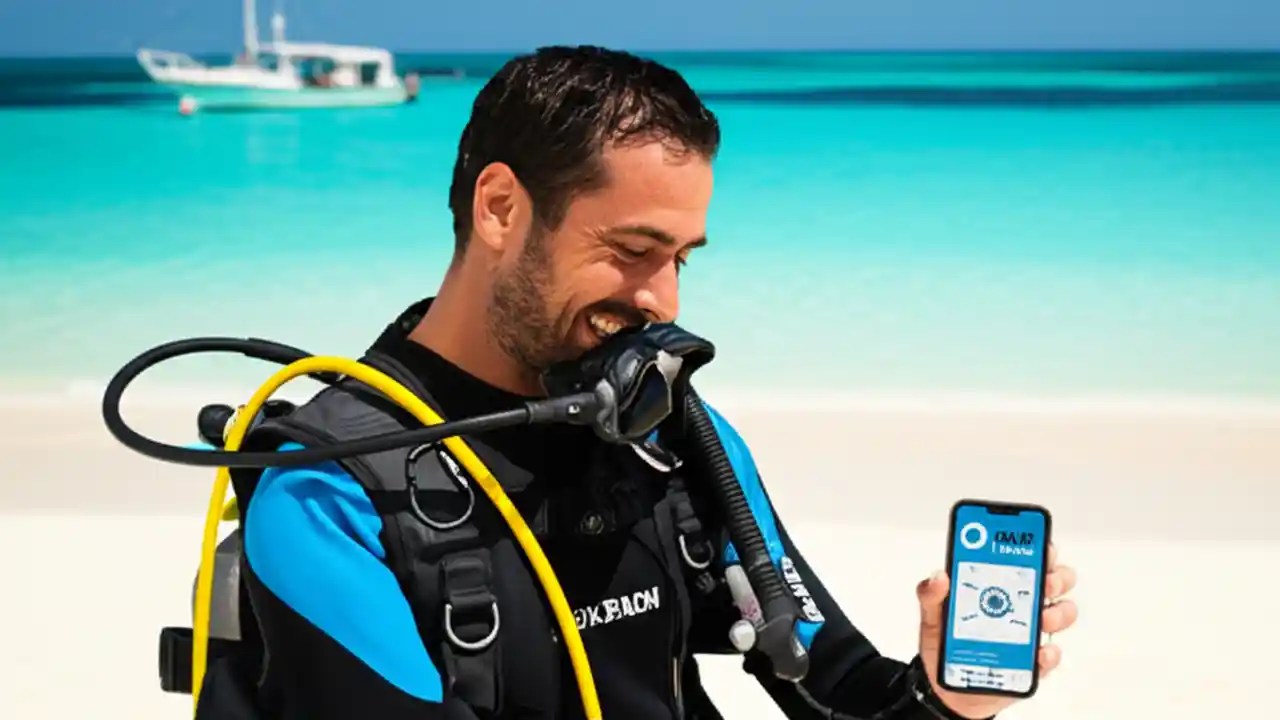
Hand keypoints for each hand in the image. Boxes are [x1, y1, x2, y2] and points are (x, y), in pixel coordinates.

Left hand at [915, 543, 1078, 718]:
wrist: (945, 687)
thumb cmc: (943, 642)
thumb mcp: (932, 614)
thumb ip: (931, 593)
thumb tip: (939, 576)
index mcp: (998, 585)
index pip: (1026, 559)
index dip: (1040, 548)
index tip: (1042, 545)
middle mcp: (1020, 605)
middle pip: (1054, 582)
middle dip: (1057, 577)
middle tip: (1046, 582)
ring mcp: (1030, 634)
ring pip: (1061, 615)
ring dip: (1058, 613)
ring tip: (1042, 618)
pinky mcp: (1032, 664)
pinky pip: (1051, 656)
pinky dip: (1050, 654)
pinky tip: (1039, 653)